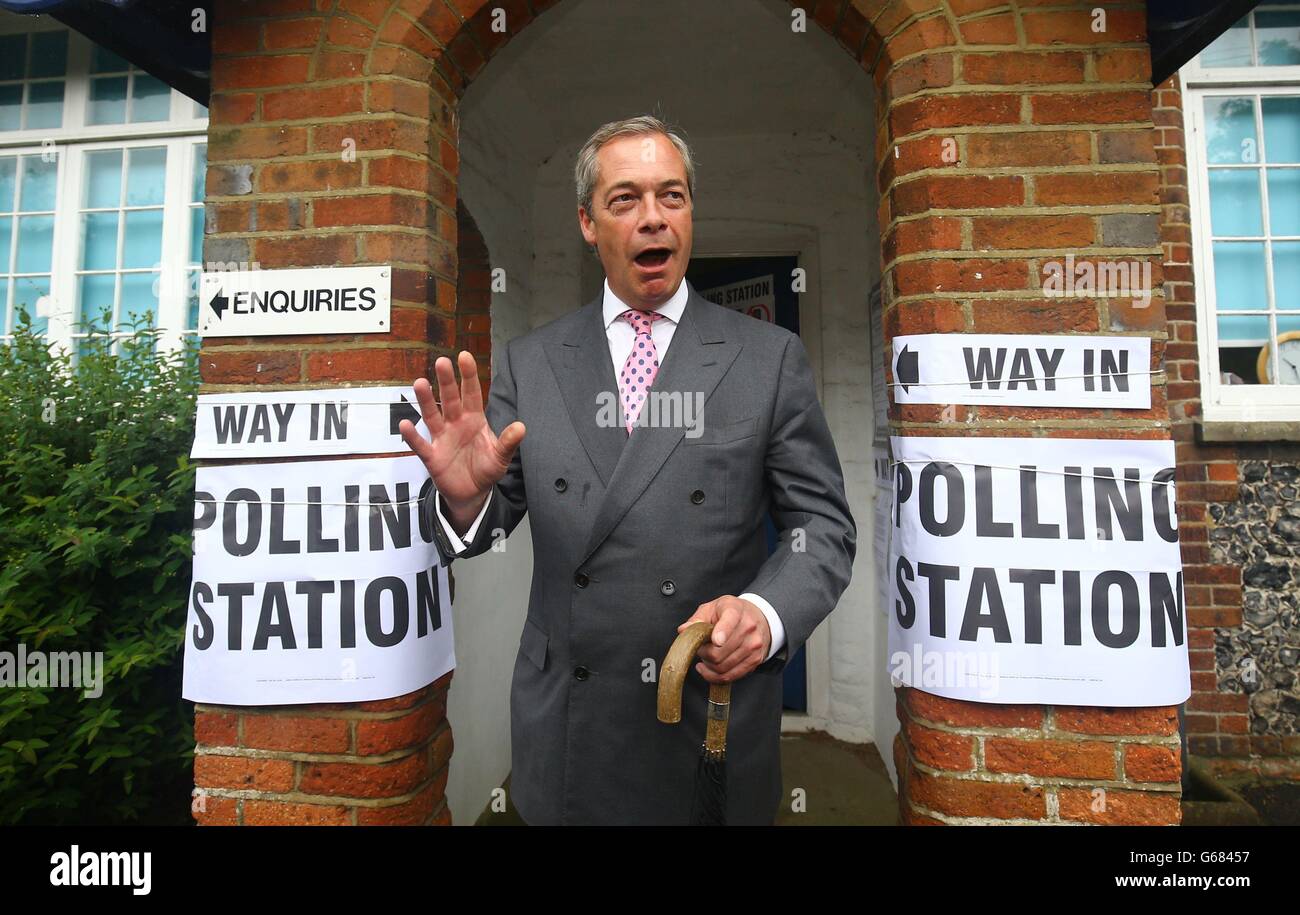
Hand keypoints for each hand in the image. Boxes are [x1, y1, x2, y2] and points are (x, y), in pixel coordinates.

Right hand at [399, 351, 525, 509]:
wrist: (472, 493)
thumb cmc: (485, 469)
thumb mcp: (500, 457)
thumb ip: (508, 442)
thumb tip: (521, 426)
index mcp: (474, 420)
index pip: (471, 393)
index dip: (468, 375)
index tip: (464, 356)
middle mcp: (456, 424)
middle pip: (450, 399)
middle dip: (446, 381)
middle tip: (442, 361)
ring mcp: (442, 438)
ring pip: (432, 416)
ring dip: (426, 401)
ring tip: (420, 383)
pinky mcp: (432, 456)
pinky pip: (420, 444)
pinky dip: (413, 436)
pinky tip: (406, 423)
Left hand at [677, 595, 770, 683]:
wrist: (758, 618)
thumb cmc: (730, 612)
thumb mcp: (711, 608)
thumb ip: (696, 619)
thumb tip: (684, 630)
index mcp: (734, 610)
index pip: (729, 621)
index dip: (722, 632)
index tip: (716, 641)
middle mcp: (748, 627)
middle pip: (719, 652)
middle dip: (703, 653)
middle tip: (700, 649)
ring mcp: (753, 645)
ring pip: (723, 667)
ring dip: (709, 666)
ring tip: (706, 657)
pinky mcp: (755, 660)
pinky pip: (731, 676)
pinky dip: (715, 676)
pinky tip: (709, 668)